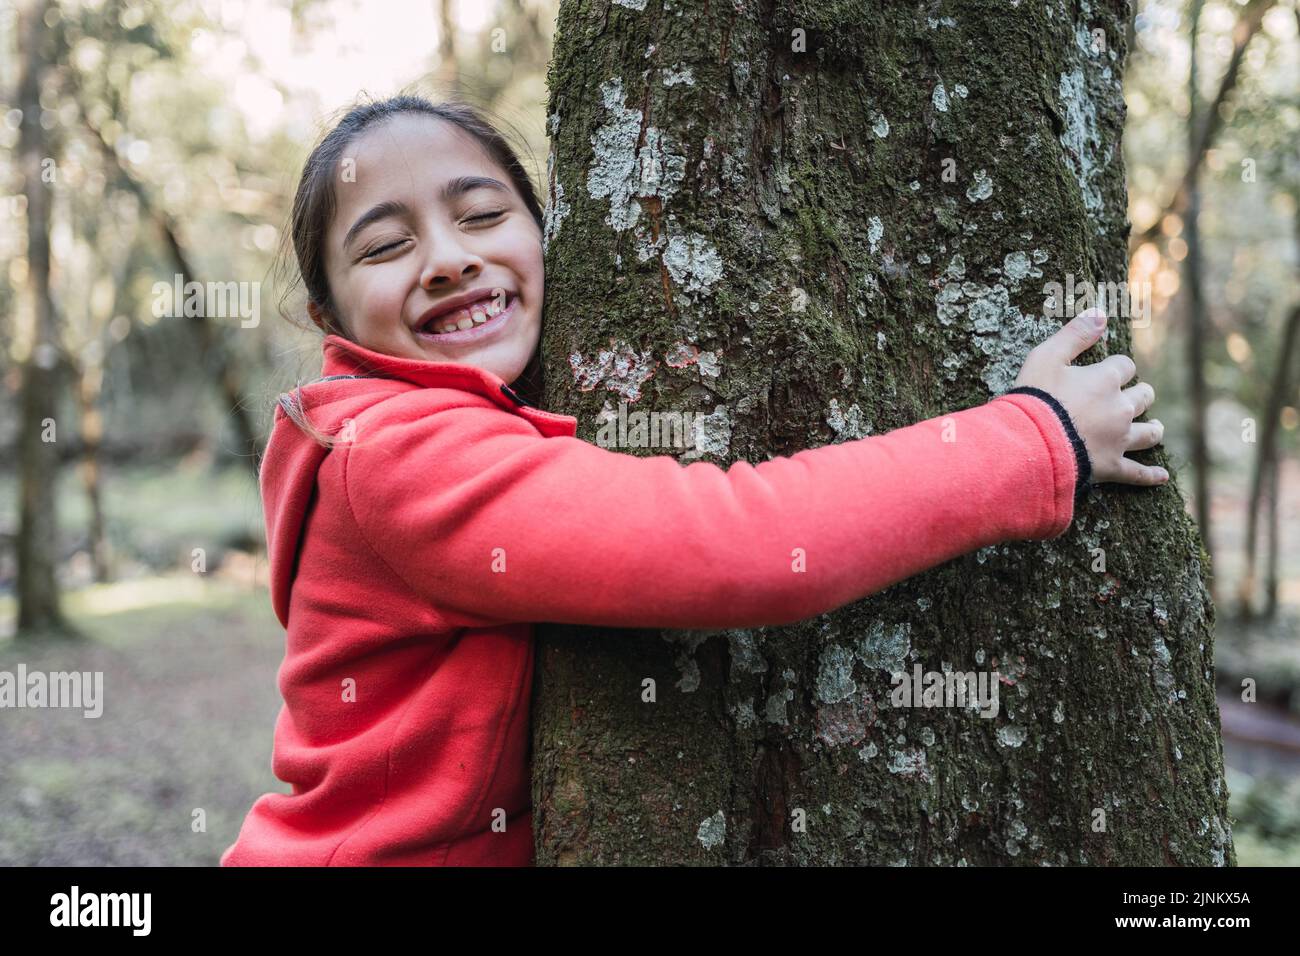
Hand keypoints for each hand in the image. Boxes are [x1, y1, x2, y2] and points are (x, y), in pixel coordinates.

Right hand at [1013, 307, 1167, 486]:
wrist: (1030, 443)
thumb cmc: (1034, 399)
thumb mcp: (1046, 357)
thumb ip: (1074, 334)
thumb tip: (1100, 313)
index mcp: (1105, 380)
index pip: (1124, 366)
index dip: (1115, 368)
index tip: (1105, 371)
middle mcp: (1120, 408)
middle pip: (1142, 396)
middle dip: (1139, 394)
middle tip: (1134, 396)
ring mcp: (1119, 439)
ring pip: (1148, 433)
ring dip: (1153, 429)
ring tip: (1155, 428)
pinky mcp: (1112, 466)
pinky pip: (1137, 473)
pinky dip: (1150, 475)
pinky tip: (1162, 476)